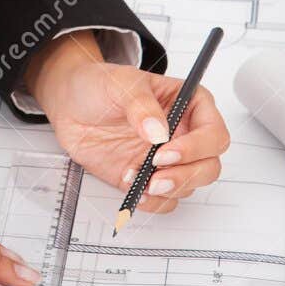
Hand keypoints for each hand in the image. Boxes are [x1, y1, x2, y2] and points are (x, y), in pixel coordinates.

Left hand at [24, 43, 230, 214]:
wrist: (71, 105)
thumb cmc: (100, 85)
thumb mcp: (121, 83)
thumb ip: (141, 106)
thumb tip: (158, 132)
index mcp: (190, 104)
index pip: (213, 132)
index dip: (196, 147)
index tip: (165, 153)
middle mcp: (185, 134)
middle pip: (209, 165)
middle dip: (185, 176)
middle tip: (155, 178)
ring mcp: (168, 159)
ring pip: (190, 185)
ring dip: (165, 189)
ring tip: (133, 177)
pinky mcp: (150, 178)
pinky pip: (166, 201)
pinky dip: (153, 202)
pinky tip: (133, 189)